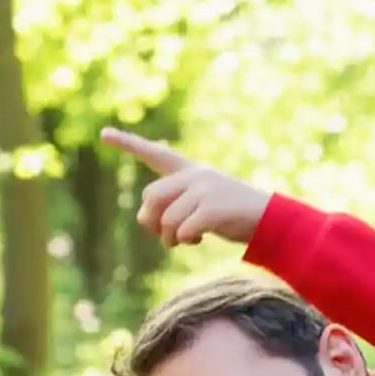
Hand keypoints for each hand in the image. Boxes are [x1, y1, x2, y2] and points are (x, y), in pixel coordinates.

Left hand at [99, 127, 271, 246]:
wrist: (270, 219)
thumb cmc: (233, 214)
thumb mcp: (204, 202)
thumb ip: (175, 204)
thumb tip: (148, 222)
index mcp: (191, 171)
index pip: (156, 154)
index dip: (128, 144)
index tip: (104, 134)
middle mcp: (195, 176)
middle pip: (151, 197)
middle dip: (151, 221)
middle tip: (163, 236)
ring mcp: (204, 191)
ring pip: (165, 219)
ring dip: (169, 238)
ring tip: (183, 242)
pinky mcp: (212, 209)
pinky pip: (183, 231)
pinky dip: (185, 241)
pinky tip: (198, 241)